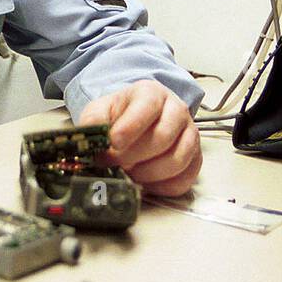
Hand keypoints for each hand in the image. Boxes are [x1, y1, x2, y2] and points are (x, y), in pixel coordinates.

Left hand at [78, 80, 200, 195]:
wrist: (139, 121)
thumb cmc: (121, 116)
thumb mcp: (101, 110)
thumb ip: (93, 121)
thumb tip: (87, 137)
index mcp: (152, 94)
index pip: (147, 106)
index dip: (131, 127)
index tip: (113, 142)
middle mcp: (176, 110)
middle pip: (162, 137)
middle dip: (134, 156)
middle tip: (113, 164)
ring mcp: (189, 135)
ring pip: (177, 160)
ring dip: (148, 174)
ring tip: (128, 173)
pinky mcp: (194, 159)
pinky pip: (184, 180)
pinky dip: (161, 187)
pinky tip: (144, 183)